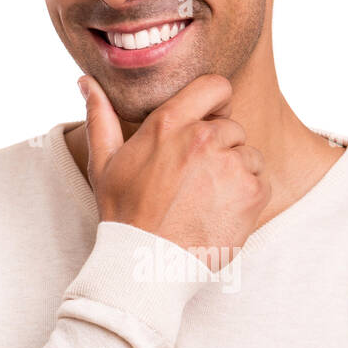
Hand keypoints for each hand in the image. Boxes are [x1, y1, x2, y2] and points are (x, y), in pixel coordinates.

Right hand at [78, 71, 270, 265]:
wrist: (146, 265)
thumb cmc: (124, 216)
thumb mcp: (104, 163)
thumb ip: (100, 117)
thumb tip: (86, 82)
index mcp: (169, 123)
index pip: (215, 86)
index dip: (217, 103)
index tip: (210, 123)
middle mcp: (202, 138)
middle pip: (232, 128)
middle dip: (221, 150)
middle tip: (196, 182)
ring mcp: (230, 164)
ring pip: (249, 156)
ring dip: (236, 175)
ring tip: (206, 201)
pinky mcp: (251, 192)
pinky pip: (261, 182)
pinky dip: (248, 198)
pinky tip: (221, 214)